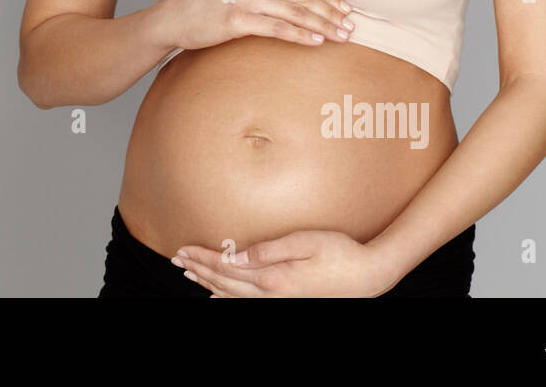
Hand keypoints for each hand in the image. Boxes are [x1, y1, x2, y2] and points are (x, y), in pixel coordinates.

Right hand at [160, 0, 355, 52]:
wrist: (175, 17)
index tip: (346, 8)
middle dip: (330, 12)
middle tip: (351, 26)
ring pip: (295, 12)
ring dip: (323, 25)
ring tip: (341, 36)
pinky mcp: (237, 19)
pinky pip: (278, 28)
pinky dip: (301, 35)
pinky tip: (317, 42)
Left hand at [172, 228, 395, 296]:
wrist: (369, 276)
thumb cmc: (340, 253)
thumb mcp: (305, 242)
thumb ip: (268, 250)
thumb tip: (235, 257)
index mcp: (273, 276)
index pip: (226, 267)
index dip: (203, 257)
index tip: (183, 249)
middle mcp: (271, 293)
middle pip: (224, 282)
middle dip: (199, 269)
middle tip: (176, 259)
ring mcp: (279, 300)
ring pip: (232, 294)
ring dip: (208, 283)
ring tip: (189, 274)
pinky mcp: (287, 300)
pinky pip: (247, 303)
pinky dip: (227, 299)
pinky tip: (217, 296)